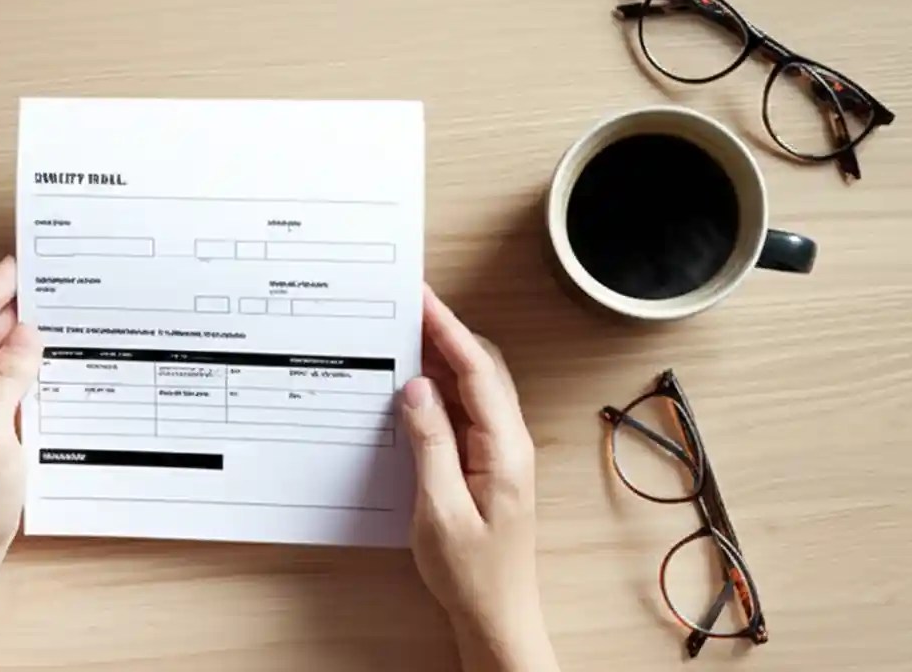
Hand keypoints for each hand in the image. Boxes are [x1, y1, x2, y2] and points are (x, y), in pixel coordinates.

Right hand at [401, 287, 557, 671]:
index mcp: (506, 448)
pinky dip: (439, 389)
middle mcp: (509, 441)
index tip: (422, 297)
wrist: (496, 615)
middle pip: (480, 368)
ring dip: (441, 358)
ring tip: (402, 334)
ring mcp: (499, 450)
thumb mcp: (439, 511)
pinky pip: (464, 411)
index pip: (477, 371)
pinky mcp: (486, 462)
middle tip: (405, 306)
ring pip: (472, 386)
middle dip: (444, 332)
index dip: (448, 329)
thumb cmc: (472, 573)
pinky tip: (412, 386)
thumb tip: (415, 389)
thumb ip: (430, 445)